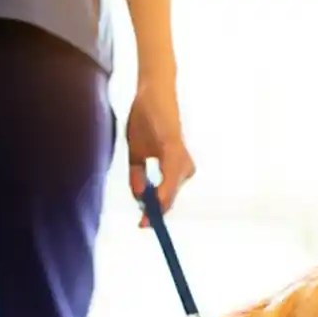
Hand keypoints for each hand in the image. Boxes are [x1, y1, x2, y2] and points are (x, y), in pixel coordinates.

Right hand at [126, 80, 194, 226]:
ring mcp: (180, 155)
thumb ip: (137, 175)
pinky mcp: (174, 144)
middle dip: (157, 212)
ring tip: (149, 215)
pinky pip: (171, 171)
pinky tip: (160, 198)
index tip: (144, 226)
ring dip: (161, 202)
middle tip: (144, 225)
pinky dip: (167, 186)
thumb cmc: (145, 119)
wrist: (150, 91)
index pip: (166, 196)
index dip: (156, 212)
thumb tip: (139, 197)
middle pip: (171, 196)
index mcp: (173, 166)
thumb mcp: (136, 153)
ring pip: (173, 188)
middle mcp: (181, 163)